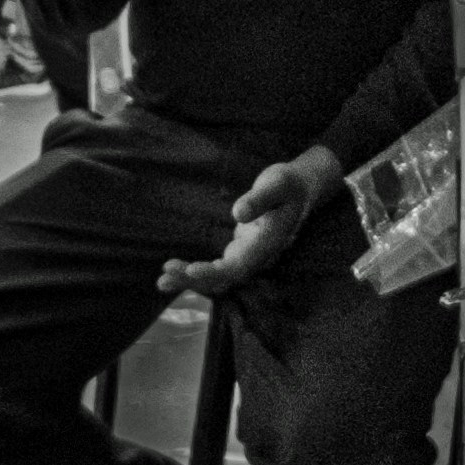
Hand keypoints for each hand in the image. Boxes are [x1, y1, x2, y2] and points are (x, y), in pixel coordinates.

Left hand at [168, 146, 345, 296]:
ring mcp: (250, 256)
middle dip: (194, 281)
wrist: (301, 189)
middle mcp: (258, 257)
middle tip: (163, 279)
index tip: (192, 270)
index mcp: (268, 243)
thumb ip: (260, 198)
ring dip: (192, 281)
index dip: (216, 272)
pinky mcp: (241, 252)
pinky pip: (219, 270)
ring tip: (163, 279)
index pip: (240, 266)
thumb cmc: (289, 183)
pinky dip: (198, 273)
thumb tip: (238, 213)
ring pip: (220, 278)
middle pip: (225, 279)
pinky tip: (177, 270)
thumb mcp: (277, 183)